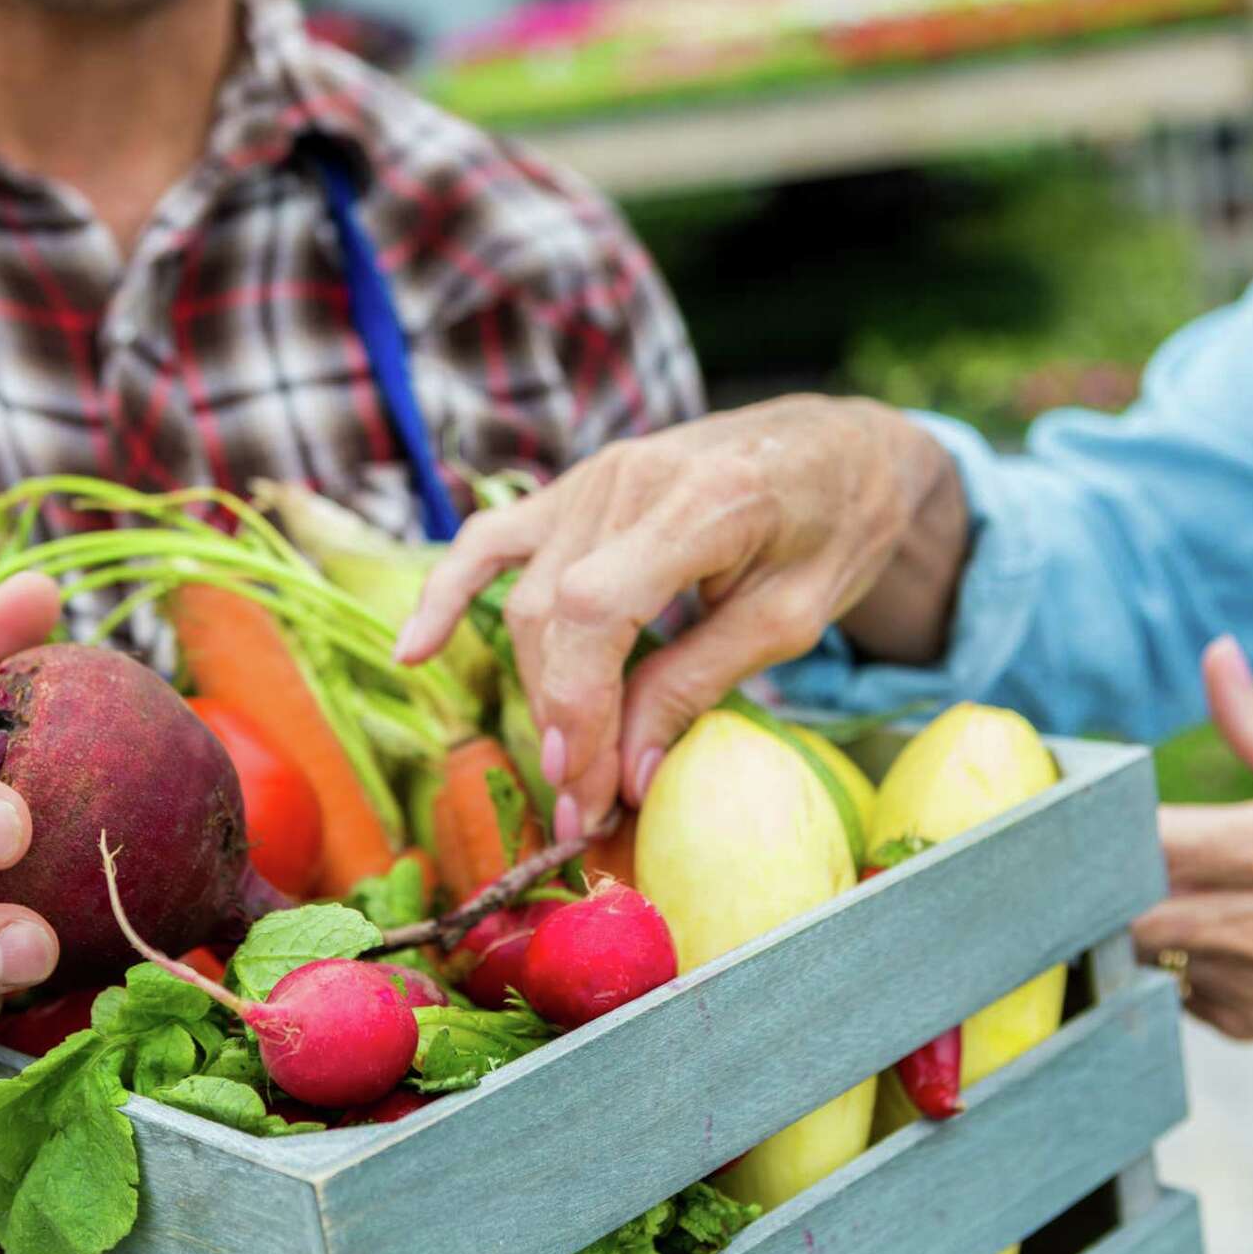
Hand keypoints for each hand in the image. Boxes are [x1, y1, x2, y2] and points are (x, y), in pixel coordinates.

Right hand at [397, 397, 962, 837]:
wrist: (838, 444)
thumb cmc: (836, 527)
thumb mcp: (793, 617)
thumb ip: (700, 682)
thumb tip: (626, 775)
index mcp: (703, 500)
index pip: (597, 610)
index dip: (579, 707)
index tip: (588, 786)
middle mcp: (631, 477)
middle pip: (553, 614)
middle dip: (563, 722)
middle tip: (587, 809)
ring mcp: (594, 475)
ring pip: (525, 598)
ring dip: (536, 692)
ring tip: (564, 770)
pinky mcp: (575, 487)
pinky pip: (491, 541)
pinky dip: (447, 593)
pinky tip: (414, 651)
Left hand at [1134, 636, 1252, 1089]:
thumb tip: (1217, 657)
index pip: (1147, 837)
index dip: (1103, 822)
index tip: (1094, 806)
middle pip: (1119, 904)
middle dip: (1097, 878)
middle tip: (1098, 852)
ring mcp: (1250, 984)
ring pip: (1134, 949)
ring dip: (1123, 919)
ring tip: (1138, 889)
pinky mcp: (1243, 1026)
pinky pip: (1165, 988)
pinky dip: (1159, 961)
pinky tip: (1187, 937)